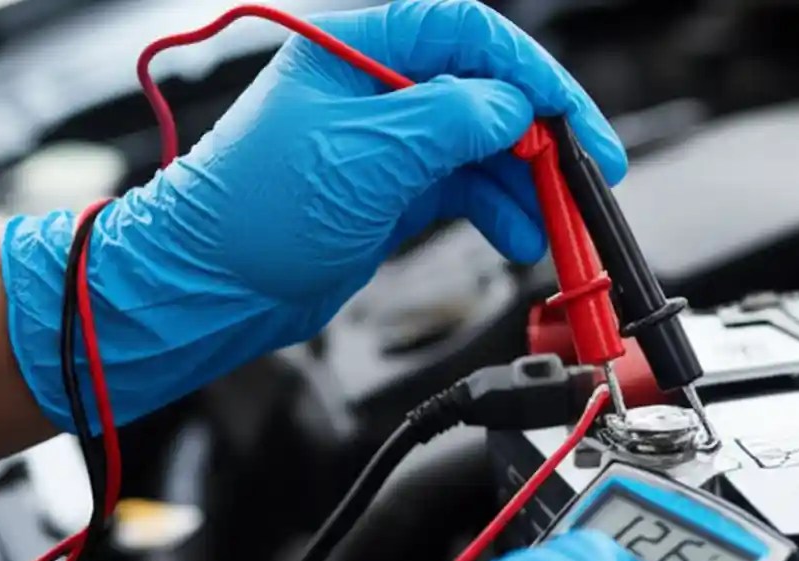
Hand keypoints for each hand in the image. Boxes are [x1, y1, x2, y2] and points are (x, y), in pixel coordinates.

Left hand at [2, 0, 625, 430]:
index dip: (533, 76)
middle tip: (586, 174)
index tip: (573, 120)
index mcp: (362, 46)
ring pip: (485, 147)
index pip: (470, 35)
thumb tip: (515, 107)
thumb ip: (452, 119)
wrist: (212, 286)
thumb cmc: (253, 211)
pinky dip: (500, 211)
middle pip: (488, 93)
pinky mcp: (395, 189)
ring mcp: (390, 140)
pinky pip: (467, 188)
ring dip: (527, 184)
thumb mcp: (366, 153)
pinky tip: (521, 236)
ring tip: (555, 221)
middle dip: (541, 138)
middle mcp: (381, 86)